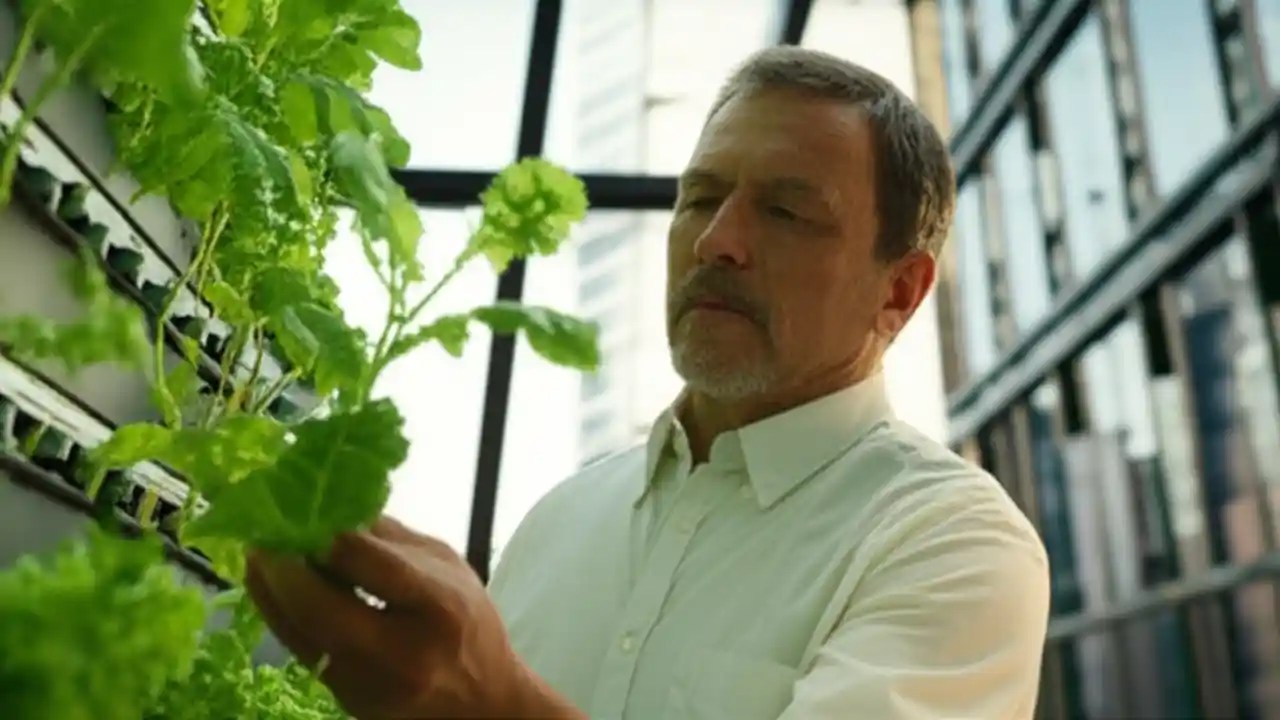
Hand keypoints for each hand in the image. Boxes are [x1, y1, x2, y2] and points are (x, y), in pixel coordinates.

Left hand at [244, 515, 581, 718]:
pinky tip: (272, 589)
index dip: (329, 535)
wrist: (480, 701)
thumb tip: (335, 507)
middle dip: (284, 569)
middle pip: (322, 608)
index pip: (371, 564)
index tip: (306, 510)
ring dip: (270, 591)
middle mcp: (402, 651)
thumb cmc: (468, 621)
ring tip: (258, 556)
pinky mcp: (348, 699)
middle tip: (264, 537)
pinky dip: (282, 616)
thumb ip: (391, 538)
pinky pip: (302, 651)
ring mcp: (371, 683)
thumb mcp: (447, 566)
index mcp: (438, 605)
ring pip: (301, 634)